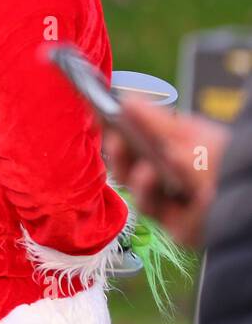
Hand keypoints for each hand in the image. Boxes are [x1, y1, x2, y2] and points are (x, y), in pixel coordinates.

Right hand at [102, 95, 229, 246]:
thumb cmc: (227, 161)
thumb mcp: (189, 134)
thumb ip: (154, 120)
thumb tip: (124, 99)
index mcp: (170, 150)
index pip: (133, 138)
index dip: (113, 127)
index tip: (97, 111)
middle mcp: (167, 176)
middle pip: (126, 164)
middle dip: (117, 149)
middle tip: (112, 134)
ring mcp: (169, 201)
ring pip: (132, 186)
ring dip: (131, 170)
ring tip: (135, 154)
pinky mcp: (173, 224)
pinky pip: (149, 207)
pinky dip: (147, 188)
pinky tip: (151, 173)